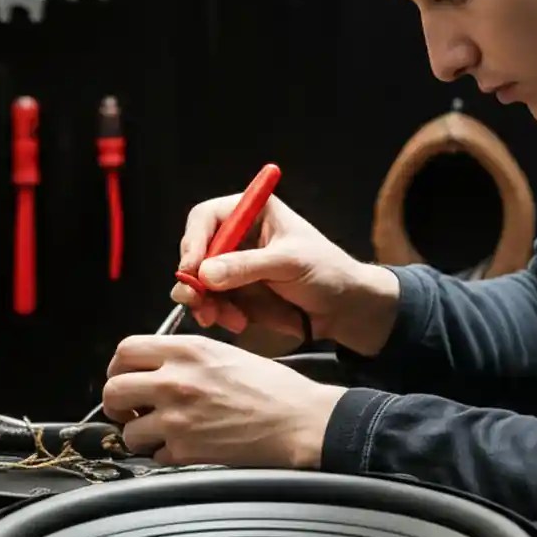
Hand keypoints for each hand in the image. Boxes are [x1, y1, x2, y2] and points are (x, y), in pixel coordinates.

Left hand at [103, 334, 347, 466]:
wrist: (298, 421)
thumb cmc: (274, 389)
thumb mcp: (225, 353)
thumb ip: (185, 357)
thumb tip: (156, 367)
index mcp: (188, 351)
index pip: (126, 350)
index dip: (117, 366)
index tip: (123, 376)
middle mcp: (176, 381)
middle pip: (113, 389)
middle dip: (116, 403)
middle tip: (129, 409)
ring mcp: (177, 417)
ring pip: (128, 429)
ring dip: (139, 433)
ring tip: (159, 431)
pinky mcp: (185, 449)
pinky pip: (154, 454)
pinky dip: (164, 453)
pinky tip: (184, 445)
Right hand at [174, 193, 400, 355]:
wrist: (344, 308)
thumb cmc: (326, 271)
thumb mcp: (289, 263)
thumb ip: (247, 266)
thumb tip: (205, 274)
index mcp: (251, 213)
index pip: (206, 217)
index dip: (194, 241)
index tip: (192, 269)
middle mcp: (236, 237)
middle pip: (194, 251)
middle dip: (192, 279)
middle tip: (198, 302)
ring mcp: (233, 267)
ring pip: (197, 282)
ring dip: (203, 302)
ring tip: (220, 319)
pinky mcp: (235, 294)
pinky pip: (211, 303)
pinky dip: (217, 315)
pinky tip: (238, 323)